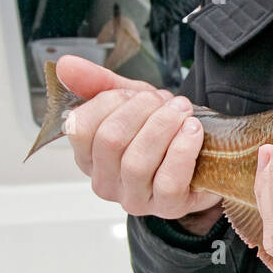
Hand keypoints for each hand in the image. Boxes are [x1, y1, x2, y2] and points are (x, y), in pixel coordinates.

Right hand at [55, 54, 222, 219]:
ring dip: (164, 126)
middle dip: (142, 110)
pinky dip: (182, 149)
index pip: (80, 127)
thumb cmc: (161, 130)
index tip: (137, 93)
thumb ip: (98, 83)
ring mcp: (134, 199)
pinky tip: (192, 131)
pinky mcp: (167, 208)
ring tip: (182, 111)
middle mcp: (105, 182)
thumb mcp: (130, 101)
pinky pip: (168, 180)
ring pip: (137, 161)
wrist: (207, 156)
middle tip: (166, 100)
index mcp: (87, 157)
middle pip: (110, 140)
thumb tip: (65, 65)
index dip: (111, 101)